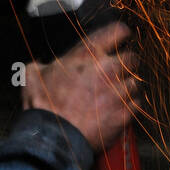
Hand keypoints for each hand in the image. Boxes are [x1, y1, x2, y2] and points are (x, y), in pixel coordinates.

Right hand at [22, 23, 139, 150]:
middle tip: (117, 72)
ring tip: (116, 95)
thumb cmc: (43, 106)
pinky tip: (118, 110)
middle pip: (132, 58)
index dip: (121, 34)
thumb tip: (40, 66)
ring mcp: (118, 92)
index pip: (117, 31)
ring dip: (128, 87)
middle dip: (127, 64)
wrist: (53, 138)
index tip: (121, 38)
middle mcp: (107, 69)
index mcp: (87, 54)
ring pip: (136, 83)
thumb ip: (41, 65)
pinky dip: (130, 107)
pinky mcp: (124, 113)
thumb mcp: (32, 75)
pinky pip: (137, 105)